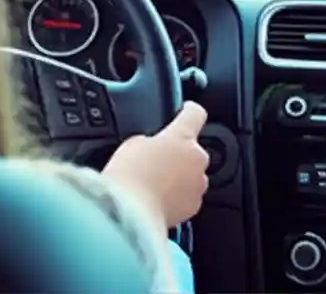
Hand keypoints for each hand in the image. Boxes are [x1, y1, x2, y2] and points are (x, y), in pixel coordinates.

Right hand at [102, 101, 209, 226]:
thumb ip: (150, 141)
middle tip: (156, 162)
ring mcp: (198, 183)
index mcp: (182, 137)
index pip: (196, 114)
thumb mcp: (132, 145)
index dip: (189, 111)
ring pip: (192, 174)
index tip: (185, 111)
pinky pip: (188, 196)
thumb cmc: (128, 178)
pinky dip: (177, 197)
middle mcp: (196, 158)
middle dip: (178, 154)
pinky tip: (157, 200)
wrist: (130, 215)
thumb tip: (154, 148)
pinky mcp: (194, 206)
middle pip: (193, 150)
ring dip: (179, 177)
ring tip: (154, 184)